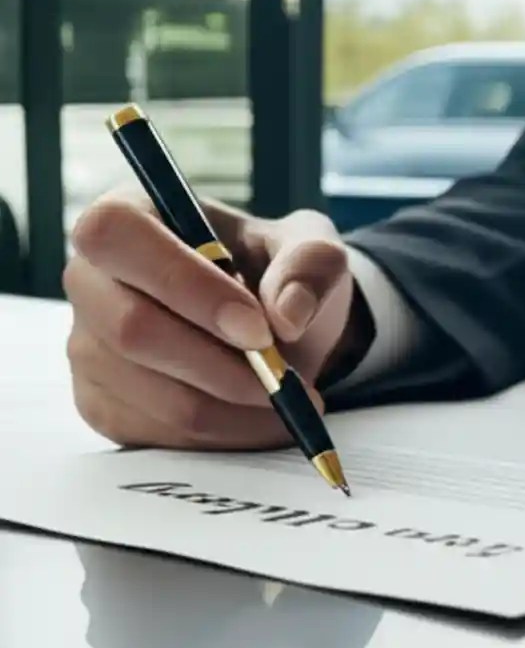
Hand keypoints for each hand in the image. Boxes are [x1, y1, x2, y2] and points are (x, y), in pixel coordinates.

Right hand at [64, 186, 359, 449]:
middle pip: (132, 329)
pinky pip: (158, 434)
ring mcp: (88, 345)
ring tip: (288, 397)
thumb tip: (288, 312)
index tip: (257, 328)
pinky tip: (260, 418)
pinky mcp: (102, 403)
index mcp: (129, 213)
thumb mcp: (313, 249)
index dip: (185, 284)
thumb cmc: (280, 271)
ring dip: (233, 407)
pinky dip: (224, 433)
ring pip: (152, 393)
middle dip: (220, 365)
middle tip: (285, 379)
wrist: (277, 323)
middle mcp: (90, 279)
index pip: (118, 236)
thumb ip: (311, 264)